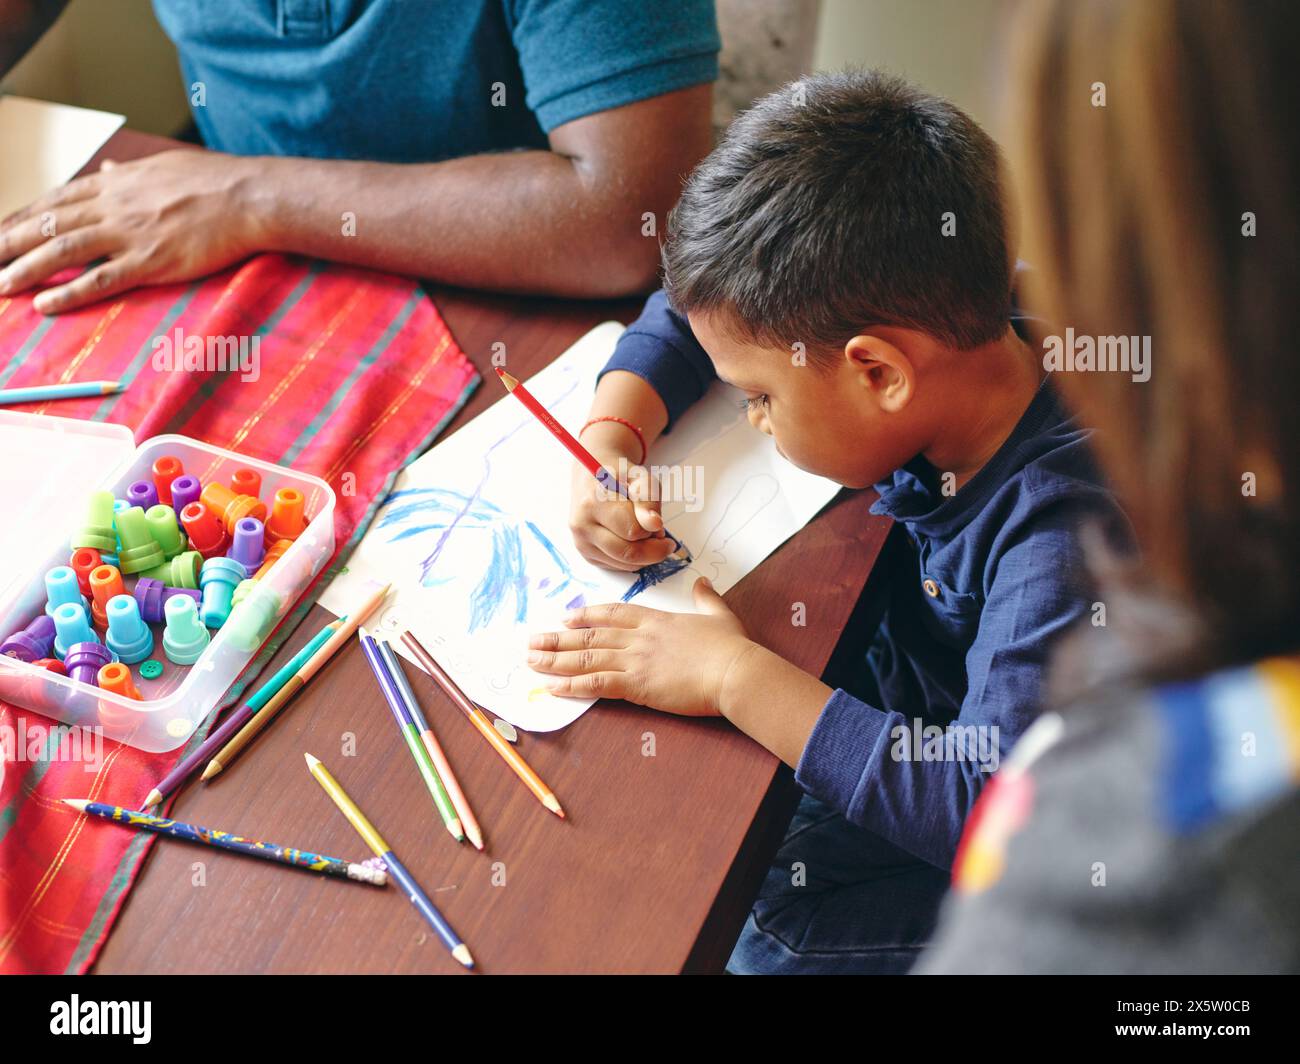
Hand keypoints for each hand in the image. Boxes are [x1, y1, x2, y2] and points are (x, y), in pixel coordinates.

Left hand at [0, 150, 267, 312]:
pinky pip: (101, 279)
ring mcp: (129, 234)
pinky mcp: (151, 261)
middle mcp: (112, 206)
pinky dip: (70, 292)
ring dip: (25, 270)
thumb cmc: (213, 183)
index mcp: (115, 184)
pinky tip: (45, 304)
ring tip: (0, 285)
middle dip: (9, 244)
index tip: (0, 232)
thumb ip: (127, 174)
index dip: (22, 217)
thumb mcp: (161, 167)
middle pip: (47, 225)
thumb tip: (105, 167)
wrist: (248, 198)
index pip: (55, 201)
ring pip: (62, 251)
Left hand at [527, 577, 755, 715]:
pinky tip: (551, 687)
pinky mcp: (637, 685)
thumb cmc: (731, 647)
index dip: (587, 615)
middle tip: (532, 641)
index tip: (566, 617)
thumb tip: (702, 583)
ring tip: (530, 660)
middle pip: (590, 636)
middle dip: (558, 639)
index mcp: (656, 620)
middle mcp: (640, 637)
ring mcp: (636, 660)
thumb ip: (706, 598)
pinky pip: (596, 683)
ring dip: (555, 659)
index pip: (613, 613)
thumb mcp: (719, 615)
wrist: (735, 671)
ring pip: (586, 658)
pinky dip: (572, 685)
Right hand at [568, 441, 676, 571]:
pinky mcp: (586, 554)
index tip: (658, 522)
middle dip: (652, 549)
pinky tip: (632, 541)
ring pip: (624, 564)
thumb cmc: (618, 476)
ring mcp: (582, 542)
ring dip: (643, 555)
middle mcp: (582, 525)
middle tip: (662, 539)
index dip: (652, 529)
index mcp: (593, 501)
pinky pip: (617, 567)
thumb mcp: (639, 477)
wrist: (591, 477)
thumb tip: (654, 524)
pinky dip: (632, 559)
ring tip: (645, 534)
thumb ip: (649, 499)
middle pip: (627, 554)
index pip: (633, 531)